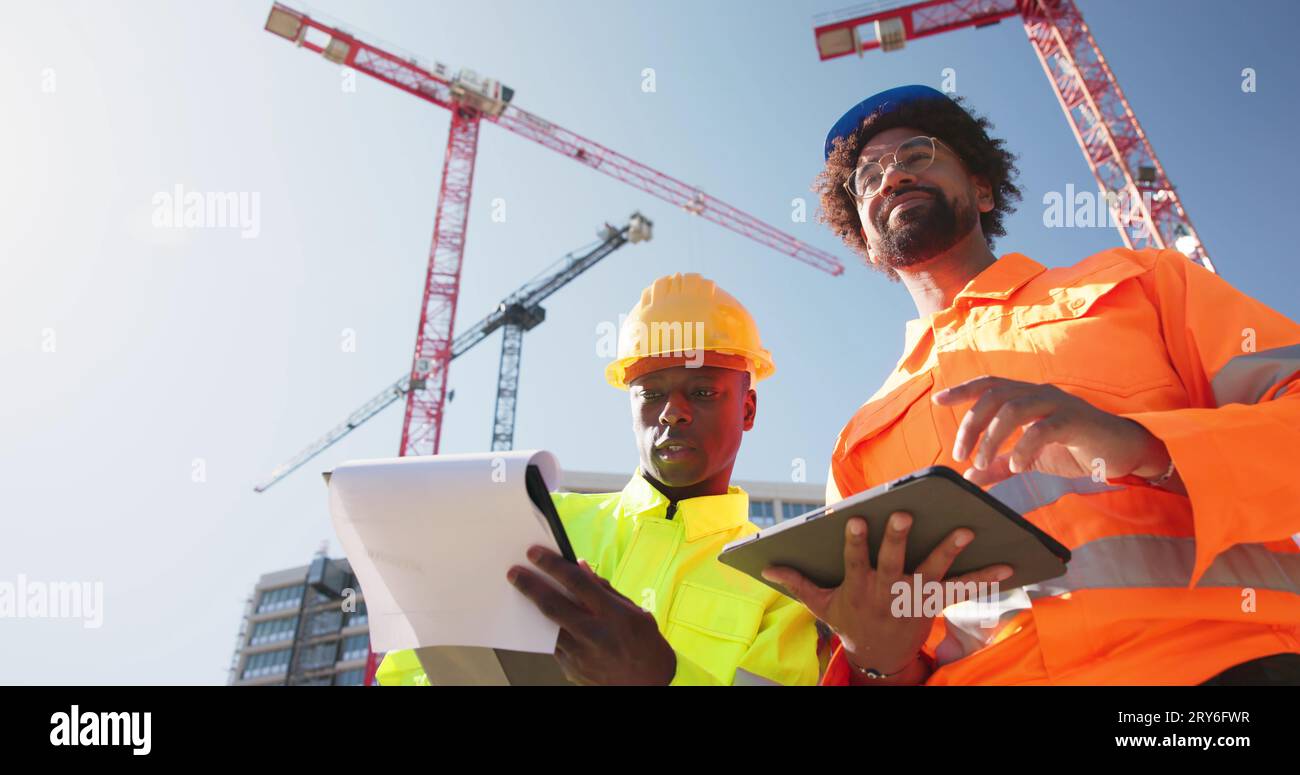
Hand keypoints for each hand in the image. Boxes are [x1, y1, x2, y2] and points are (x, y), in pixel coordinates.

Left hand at [508, 546, 675, 685]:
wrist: (650, 684)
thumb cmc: (645, 644)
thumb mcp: (633, 610)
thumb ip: (604, 589)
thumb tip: (579, 567)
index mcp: (612, 615)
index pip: (576, 582)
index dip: (552, 565)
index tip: (534, 553)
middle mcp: (594, 634)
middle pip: (553, 605)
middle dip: (530, 586)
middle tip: (513, 573)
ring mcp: (581, 655)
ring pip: (548, 627)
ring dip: (533, 609)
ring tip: (522, 594)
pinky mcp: (572, 670)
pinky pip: (555, 646)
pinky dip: (549, 631)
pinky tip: (544, 621)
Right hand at [762, 513, 1010, 683]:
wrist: (877, 658)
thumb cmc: (849, 623)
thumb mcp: (821, 605)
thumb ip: (797, 582)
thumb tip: (766, 566)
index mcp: (859, 585)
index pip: (854, 558)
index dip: (854, 539)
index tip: (853, 518)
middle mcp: (887, 589)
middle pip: (893, 560)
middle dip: (898, 537)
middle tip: (904, 514)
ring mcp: (912, 595)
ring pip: (932, 570)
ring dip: (950, 550)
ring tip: (965, 530)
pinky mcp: (933, 603)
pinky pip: (963, 590)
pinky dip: (985, 577)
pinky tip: (1007, 565)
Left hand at [933, 376, 1176, 488]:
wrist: (1123, 453)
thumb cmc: (1075, 449)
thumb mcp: (1030, 458)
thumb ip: (1000, 465)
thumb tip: (969, 479)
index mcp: (1028, 396)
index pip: (989, 385)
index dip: (963, 390)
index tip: (938, 401)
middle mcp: (1040, 393)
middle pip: (994, 397)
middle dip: (971, 425)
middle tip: (960, 455)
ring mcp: (1059, 404)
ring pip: (1013, 409)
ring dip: (992, 438)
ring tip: (982, 464)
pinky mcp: (1076, 420)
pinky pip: (1043, 429)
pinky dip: (1024, 448)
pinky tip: (1019, 467)